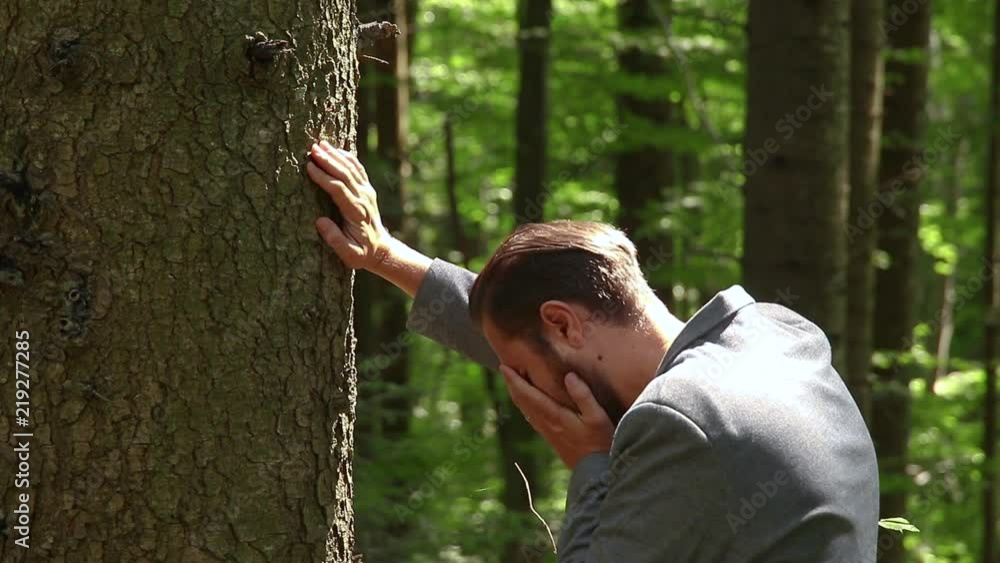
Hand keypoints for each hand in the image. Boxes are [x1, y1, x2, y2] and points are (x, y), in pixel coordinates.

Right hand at [307, 140, 391, 270]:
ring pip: (352, 169)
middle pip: (345, 175)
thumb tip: (320, 222)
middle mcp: (363, 199)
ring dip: (336, 155)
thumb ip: (335, 240)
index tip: (309, 167)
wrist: (381, 249)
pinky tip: (337, 149)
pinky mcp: (367, 189)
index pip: (338, 190)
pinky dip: (348, 158)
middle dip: (328, 161)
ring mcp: (367, 192)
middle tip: (312, 149)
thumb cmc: (362, 254)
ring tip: (320, 144)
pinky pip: (358, 169)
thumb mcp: (349, 255)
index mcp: (356, 212)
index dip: (323, 177)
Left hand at [500, 365, 613, 469]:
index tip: (504, 367)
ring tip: (513, 382)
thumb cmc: (601, 443)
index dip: (515, 381)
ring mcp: (548, 433)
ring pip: (526, 410)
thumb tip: (569, 376)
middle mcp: (547, 424)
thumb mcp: (597, 417)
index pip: (529, 395)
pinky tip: (528, 404)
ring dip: (518, 395)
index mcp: (556, 416)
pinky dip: (526, 406)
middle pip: (523, 402)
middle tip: (504, 369)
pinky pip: (533, 419)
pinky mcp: (552, 439)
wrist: (598, 474)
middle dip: (512, 385)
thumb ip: (584, 396)